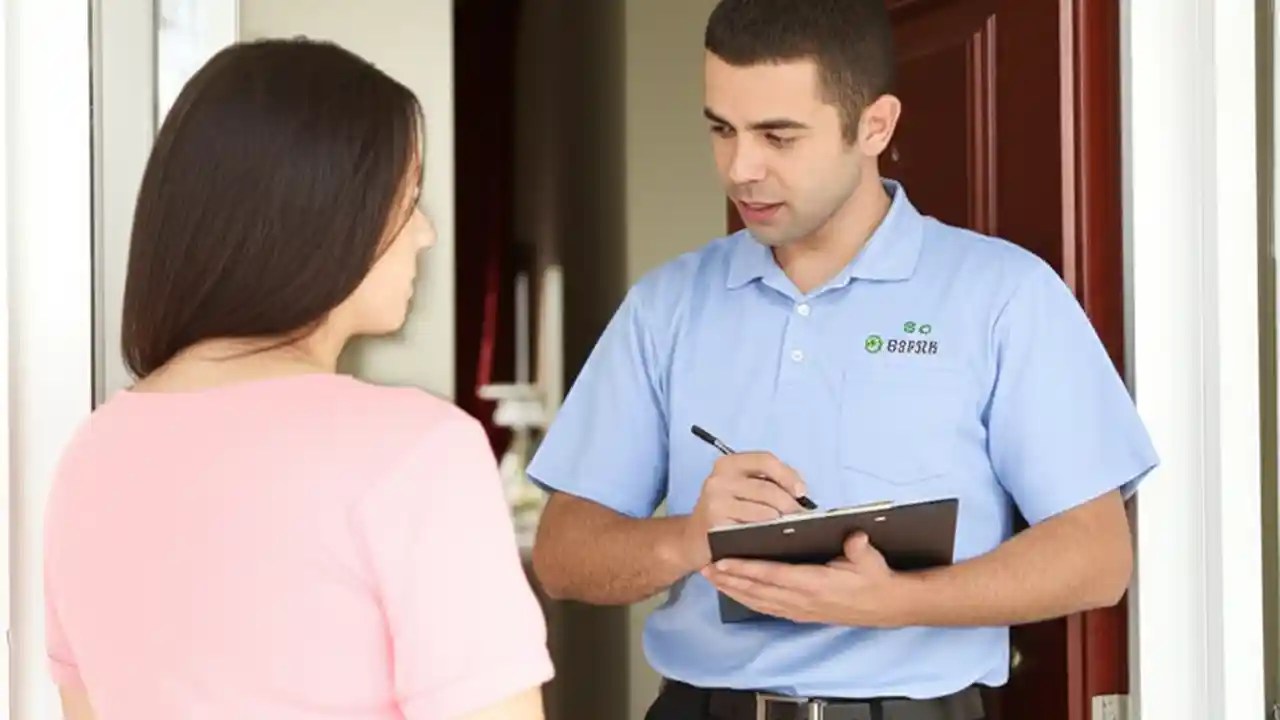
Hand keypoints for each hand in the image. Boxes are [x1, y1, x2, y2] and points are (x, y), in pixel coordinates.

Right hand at [678, 452, 807, 569]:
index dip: (788, 475)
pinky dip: (768, 534)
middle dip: (790, 505)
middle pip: (767, 489)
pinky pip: (753, 529)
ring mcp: (715, 503)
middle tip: (801, 518)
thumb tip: (800, 493)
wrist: (691, 539)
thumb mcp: (739, 488)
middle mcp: (718, 479)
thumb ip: (765, 483)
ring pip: (764, 511)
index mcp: (727, 464)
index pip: (765, 460)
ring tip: (791, 529)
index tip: (802, 492)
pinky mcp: (716, 526)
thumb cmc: (724, 512)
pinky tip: (772, 538)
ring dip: (782, 522)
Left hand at [701, 531, 909, 626]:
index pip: (773, 575)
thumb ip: (860, 548)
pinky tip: (734, 592)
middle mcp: (803, 600)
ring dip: (733, 590)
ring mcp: (801, 609)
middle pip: (758, 590)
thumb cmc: (877, 578)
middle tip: (705, 567)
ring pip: (758, 601)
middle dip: (730, 579)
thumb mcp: (872, 560)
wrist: (889, 606)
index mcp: (816, 584)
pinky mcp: (802, 614)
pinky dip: (747, 600)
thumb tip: (854, 537)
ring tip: (711, 577)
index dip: (746, 569)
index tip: (724, 560)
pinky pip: (768, 608)